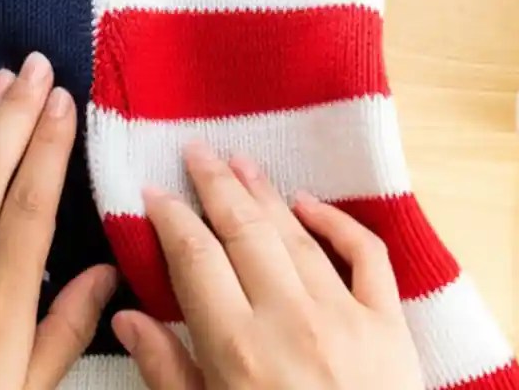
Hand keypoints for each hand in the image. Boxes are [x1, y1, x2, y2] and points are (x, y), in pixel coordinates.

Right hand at [112, 143, 424, 389]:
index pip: (195, 257)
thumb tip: (127, 318)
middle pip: (244, 230)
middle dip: (215, 185)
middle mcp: (290, 319)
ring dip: (266, 193)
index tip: (153, 192)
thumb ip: (169, 372)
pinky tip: (310, 203)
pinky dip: (338, 224)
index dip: (170, 218)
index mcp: (237, 348)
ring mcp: (346, 317)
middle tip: (196, 151)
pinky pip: (367, 257)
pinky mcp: (391, 327)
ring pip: (297, 235)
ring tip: (241, 161)